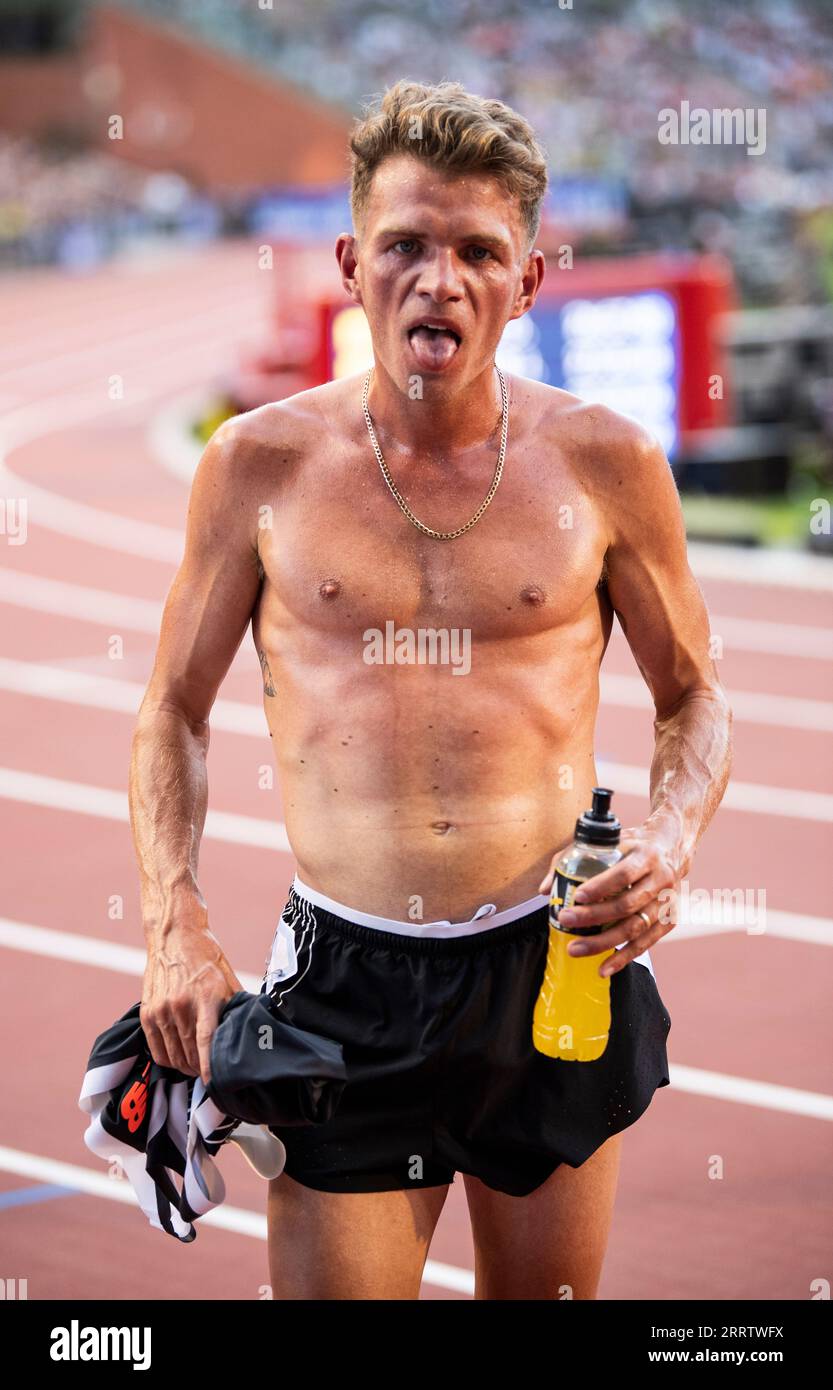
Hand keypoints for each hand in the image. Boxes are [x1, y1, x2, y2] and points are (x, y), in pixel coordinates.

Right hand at [141, 903, 241, 1085]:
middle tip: (211, 1074)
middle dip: (201, 1069)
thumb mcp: (228, 979)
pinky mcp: (146, 1012)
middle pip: (190, 1054)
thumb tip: (252, 1030)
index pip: (206, 1042)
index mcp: (205, 997)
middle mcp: (180, 1005)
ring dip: (185, 1067)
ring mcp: (161, 1010)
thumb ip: (237, 1006)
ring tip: (196, 1068)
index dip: (209, 1067)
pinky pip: (156, 1049)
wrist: (175, 936)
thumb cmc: (206, 957)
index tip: (215, 1084)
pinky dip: (168, 1059)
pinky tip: (179, 1059)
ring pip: (173, 1055)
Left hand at [537, 824, 678, 977]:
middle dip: (594, 916)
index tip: (577, 896)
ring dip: (604, 942)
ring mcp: (667, 902)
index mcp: (646, 856)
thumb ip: (573, 858)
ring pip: (635, 928)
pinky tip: (604, 967)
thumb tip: (546, 889)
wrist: (671, 848)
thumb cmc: (631, 845)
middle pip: (627, 904)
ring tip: (576, 949)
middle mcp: (661, 879)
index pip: (624, 874)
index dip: (601, 886)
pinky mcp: (669, 920)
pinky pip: (646, 943)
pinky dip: (624, 957)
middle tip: (566, 920)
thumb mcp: (607, 842)